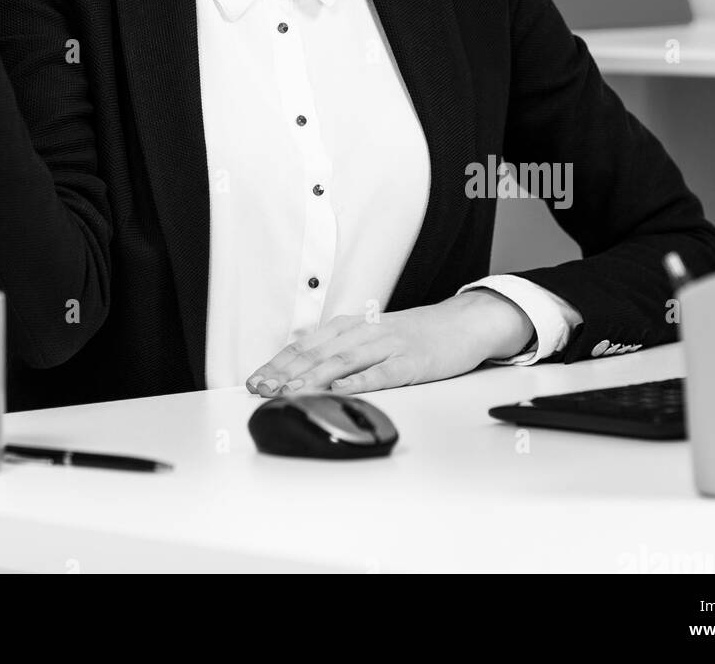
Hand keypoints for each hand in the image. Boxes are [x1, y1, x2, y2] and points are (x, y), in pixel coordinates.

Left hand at [245, 290, 534, 397]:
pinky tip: (341, 390)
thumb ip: (338, 347)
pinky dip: (359, 381)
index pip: (305, 345)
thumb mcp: (369, 334)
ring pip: (342, 361)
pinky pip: (381, 372)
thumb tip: (300, 359)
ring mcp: (387, 346)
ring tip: (289, 391)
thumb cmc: (412, 335)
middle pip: (316, 352)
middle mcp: (363, 333)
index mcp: (350, 327)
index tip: (255, 379)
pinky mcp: (410, 361)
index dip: (278, 363)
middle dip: (284, 372)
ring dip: (312, 377)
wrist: (459, 324)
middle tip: (260, 388)